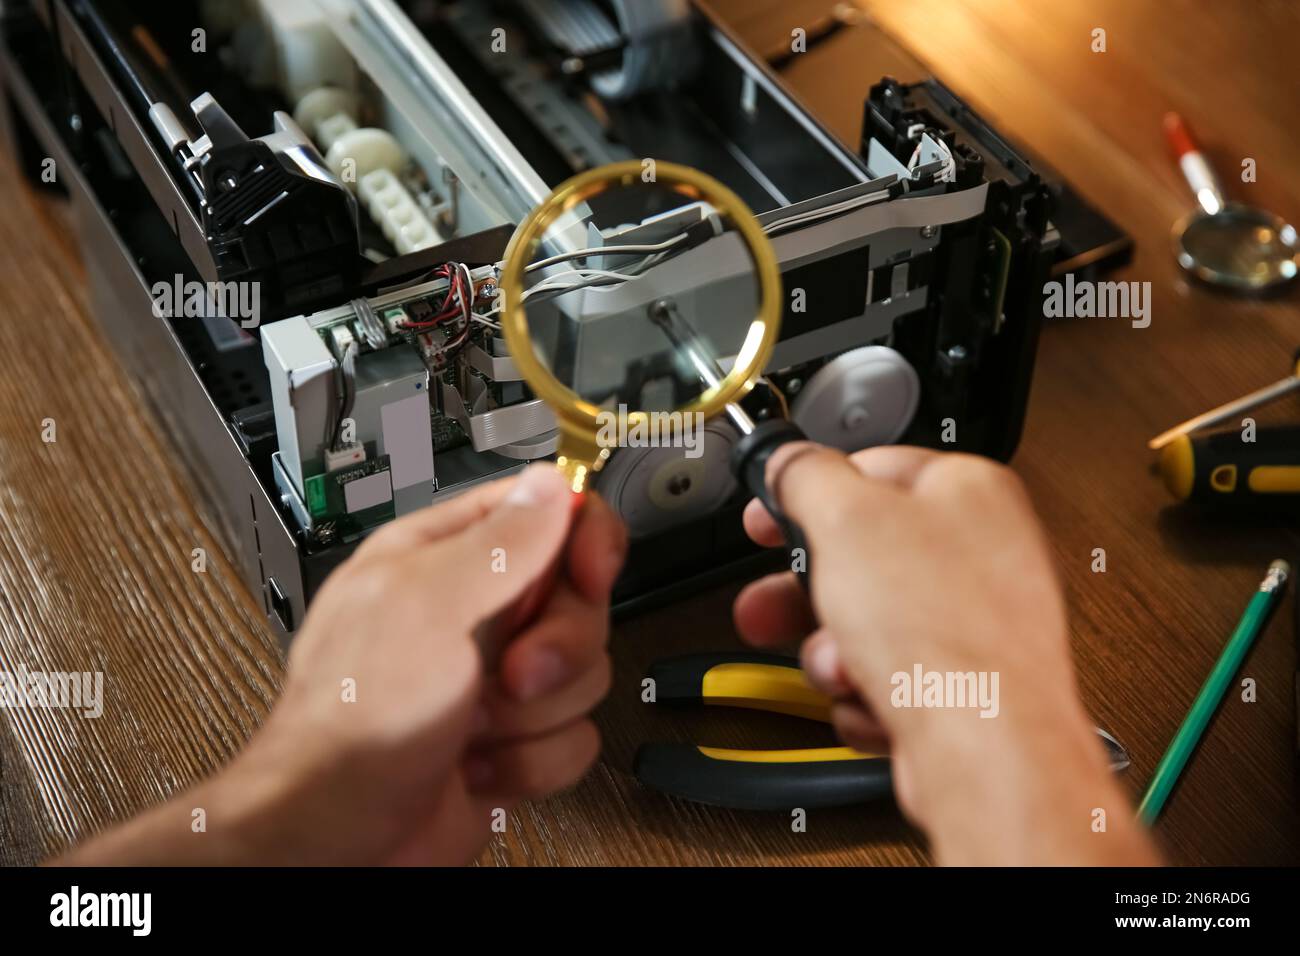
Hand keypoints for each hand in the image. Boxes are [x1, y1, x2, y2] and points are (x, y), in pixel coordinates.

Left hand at [62, 465, 626, 865]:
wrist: (338, 836)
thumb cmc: (354, 720)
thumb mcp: (426, 607)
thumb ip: (499, 542)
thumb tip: (550, 487)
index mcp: (444, 558)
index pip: (545, 513)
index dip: (583, 539)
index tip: (590, 574)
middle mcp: (475, 613)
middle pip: (579, 601)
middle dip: (559, 647)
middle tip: (513, 672)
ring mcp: (497, 680)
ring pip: (584, 674)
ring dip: (535, 714)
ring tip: (475, 724)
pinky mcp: (515, 739)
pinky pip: (574, 737)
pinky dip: (532, 762)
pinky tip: (478, 764)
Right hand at [736, 444, 1155, 864]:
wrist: (987, 748)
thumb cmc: (946, 632)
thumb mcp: (846, 520)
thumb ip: (808, 475)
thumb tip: (790, 460)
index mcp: (968, 491)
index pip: (871, 469)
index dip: (807, 492)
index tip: (767, 515)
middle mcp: (982, 553)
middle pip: (863, 556)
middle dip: (807, 591)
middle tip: (771, 603)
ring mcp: (975, 623)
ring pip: (869, 624)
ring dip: (834, 651)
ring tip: (838, 665)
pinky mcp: (964, 683)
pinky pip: (889, 676)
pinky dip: (867, 694)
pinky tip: (874, 699)